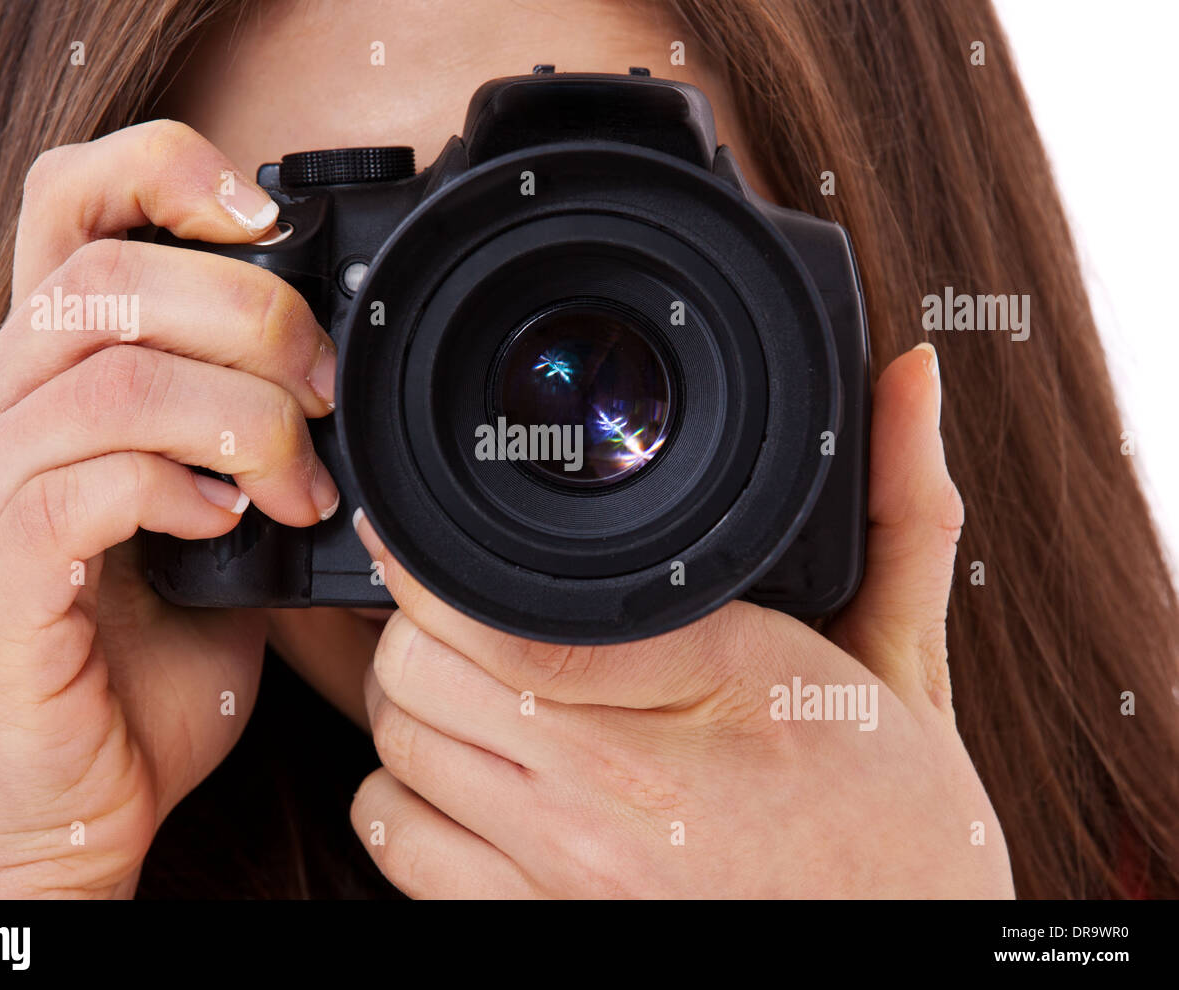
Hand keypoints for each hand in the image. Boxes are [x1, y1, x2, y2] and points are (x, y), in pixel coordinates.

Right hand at [0, 121, 338, 897]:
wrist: (65, 807)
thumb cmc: (136, 668)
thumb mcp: (211, 527)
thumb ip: (241, 441)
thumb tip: (334, 380)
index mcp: (39, 379)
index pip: (70, 204)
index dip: (168, 172)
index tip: (272, 220)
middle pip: (114, 273)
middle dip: (255, 316)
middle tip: (324, 395)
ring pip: (116, 372)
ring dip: (244, 417)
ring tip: (297, 486)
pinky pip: (92, 478)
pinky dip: (186, 486)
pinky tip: (230, 525)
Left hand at [349, 344, 1015, 897]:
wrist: (900, 949)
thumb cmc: (897, 830)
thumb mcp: (907, 663)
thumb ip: (897, 512)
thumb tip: (911, 374)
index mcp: (712, 696)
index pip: (504, 610)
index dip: (431, 560)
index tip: (418, 533)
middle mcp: (622, 792)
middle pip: (421, 669)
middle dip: (425, 622)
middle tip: (465, 610)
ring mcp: (567, 872)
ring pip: (396, 747)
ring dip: (416, 702)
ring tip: (475, 686)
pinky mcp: (535, 928)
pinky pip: (395, 843)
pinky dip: (406, 797)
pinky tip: (467, 775)